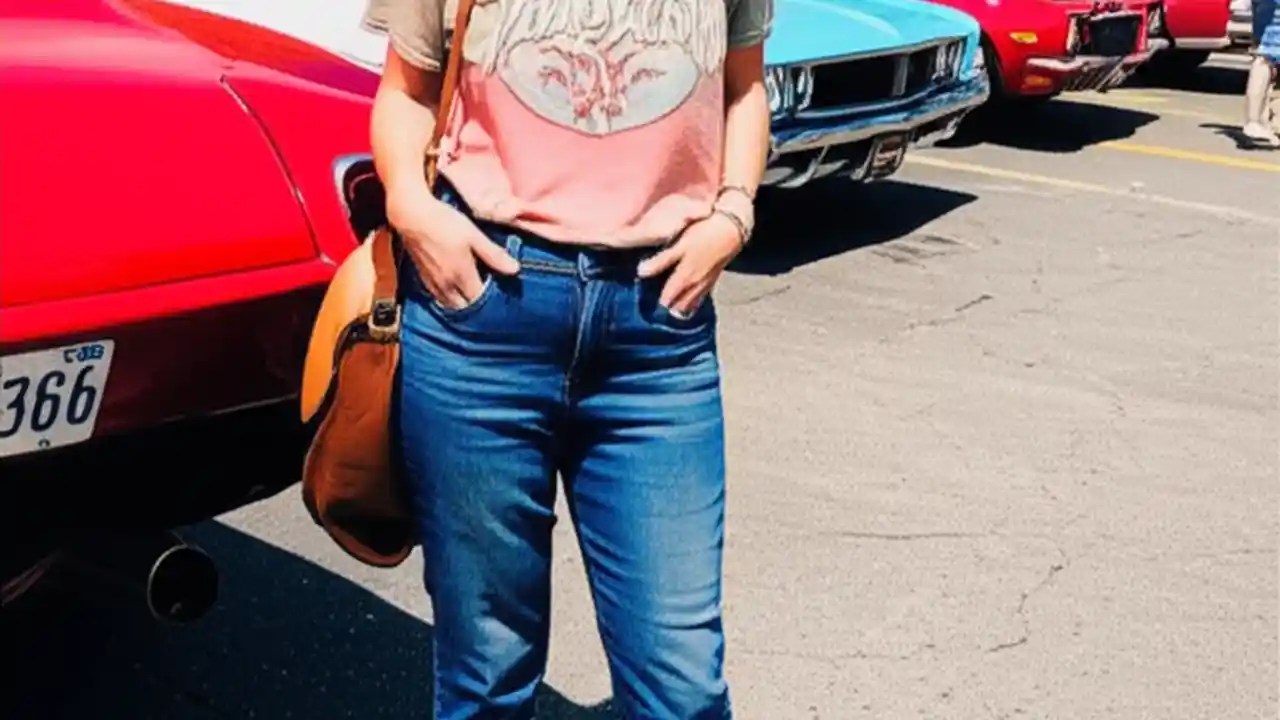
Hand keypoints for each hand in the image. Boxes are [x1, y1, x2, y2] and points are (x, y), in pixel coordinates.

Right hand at [386, 185, 518, 308]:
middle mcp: (447, 285)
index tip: (501, 295)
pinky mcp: (423, 278)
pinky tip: (455, 290)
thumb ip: (494, 255)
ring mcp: (433, 283)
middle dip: (477, 307)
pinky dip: (449, 299)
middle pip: (465, 308)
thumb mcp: (474, 236)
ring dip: (462, 305)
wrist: (411, 215)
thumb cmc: (445, 222)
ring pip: (450, 305)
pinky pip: (439, 298)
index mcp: (462, 276)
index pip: (480, 301)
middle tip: (489, 298)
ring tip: (473, 297)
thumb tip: (515, 270)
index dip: (492, 301)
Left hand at [637, 213, 744, 315]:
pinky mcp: (712, 280)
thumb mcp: (679, 245)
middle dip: (667, 308)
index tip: (644, 303)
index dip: (655, 305)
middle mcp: (695, 287)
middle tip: (654, 304)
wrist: (731, 229)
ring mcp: (705, 285)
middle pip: (678, 308)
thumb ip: (660, 261)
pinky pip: (699, 298)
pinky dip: (690, 301)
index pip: (666, 301)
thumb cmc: (703, 234)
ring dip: (679, 306)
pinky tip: (685, 296)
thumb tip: (640, 272)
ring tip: (668, 302)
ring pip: (689, 305)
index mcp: (684, 279)